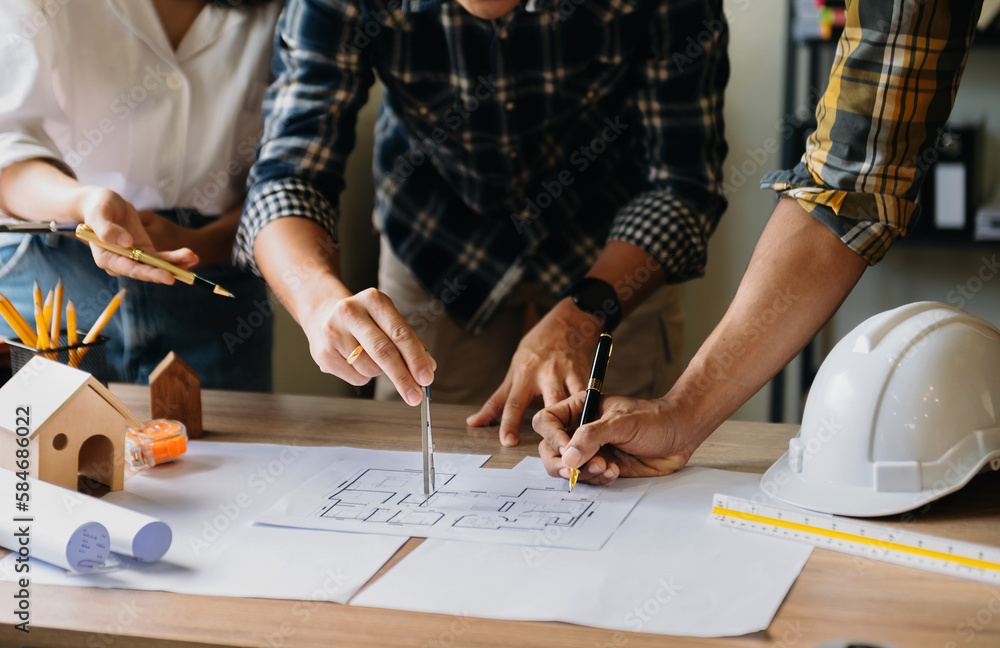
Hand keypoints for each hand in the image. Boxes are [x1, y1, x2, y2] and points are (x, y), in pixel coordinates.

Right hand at [74, 186, 197, 281]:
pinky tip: (190, 257)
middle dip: (166, 271)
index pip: (128, 268)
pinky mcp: (144, 251)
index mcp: (106, 257)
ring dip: (175, 264)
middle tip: (185, 273)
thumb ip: (106, 228)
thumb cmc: (98, 206)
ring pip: (156, 265)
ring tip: (193, 258)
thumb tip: (125, 243)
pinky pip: (160, 258)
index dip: (148, 273)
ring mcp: (133, 258)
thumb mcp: (99, 213)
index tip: (167, 276)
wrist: (103, 202)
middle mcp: (120, 262)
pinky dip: (175, 258)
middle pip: (145, 271)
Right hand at [300, 287, 435, 405]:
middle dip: (403, 378)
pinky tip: (355, 361)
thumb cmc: (364, 320)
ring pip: (370, 368)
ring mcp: (333, 332)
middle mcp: (351, 312)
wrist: (322, 314)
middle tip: (416, 396)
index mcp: (373, 300)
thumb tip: (429, 367)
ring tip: (370, 357)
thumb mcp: (387, 320)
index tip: (426, 378)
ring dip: (380, 372)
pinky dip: (364, 376)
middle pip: (384, 352)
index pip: (400, 333)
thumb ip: (409, 341)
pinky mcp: (323, 353)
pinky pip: (356, 378)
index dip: (416, 358)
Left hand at [466, 299, 598, 446]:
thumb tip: (473, 423)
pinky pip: (589, 395)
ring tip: (578, 446)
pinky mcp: (586, 374)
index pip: (513, 403)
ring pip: (572, 403)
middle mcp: (545, 375)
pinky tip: (595, 426)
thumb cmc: (536, 349)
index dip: (509, 424)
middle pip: (549, 406)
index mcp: (524, 375)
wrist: (566, 323)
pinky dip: (591, 410)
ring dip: (576, 424)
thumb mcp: (513, 371)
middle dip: (553, 429)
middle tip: (556, 452)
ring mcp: (567, 374)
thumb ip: (496, 401)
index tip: (508, 442)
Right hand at [532, 391, 689, 484]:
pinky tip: (614, 471)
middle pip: (549, 449)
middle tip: (577, 469)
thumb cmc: (654, 419)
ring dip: (583, 473)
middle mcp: (580, 429)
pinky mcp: (600, 466)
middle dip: (562, 463)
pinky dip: (596, 479)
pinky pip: (585, 479)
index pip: (547, 421)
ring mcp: (589, 450)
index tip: (567, 448)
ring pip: (565, 468)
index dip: (552, 437)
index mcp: (580, 408)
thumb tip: (568, 457)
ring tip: (607, 467)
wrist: (679, 435)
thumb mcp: (621, 422)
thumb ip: (592, 437)